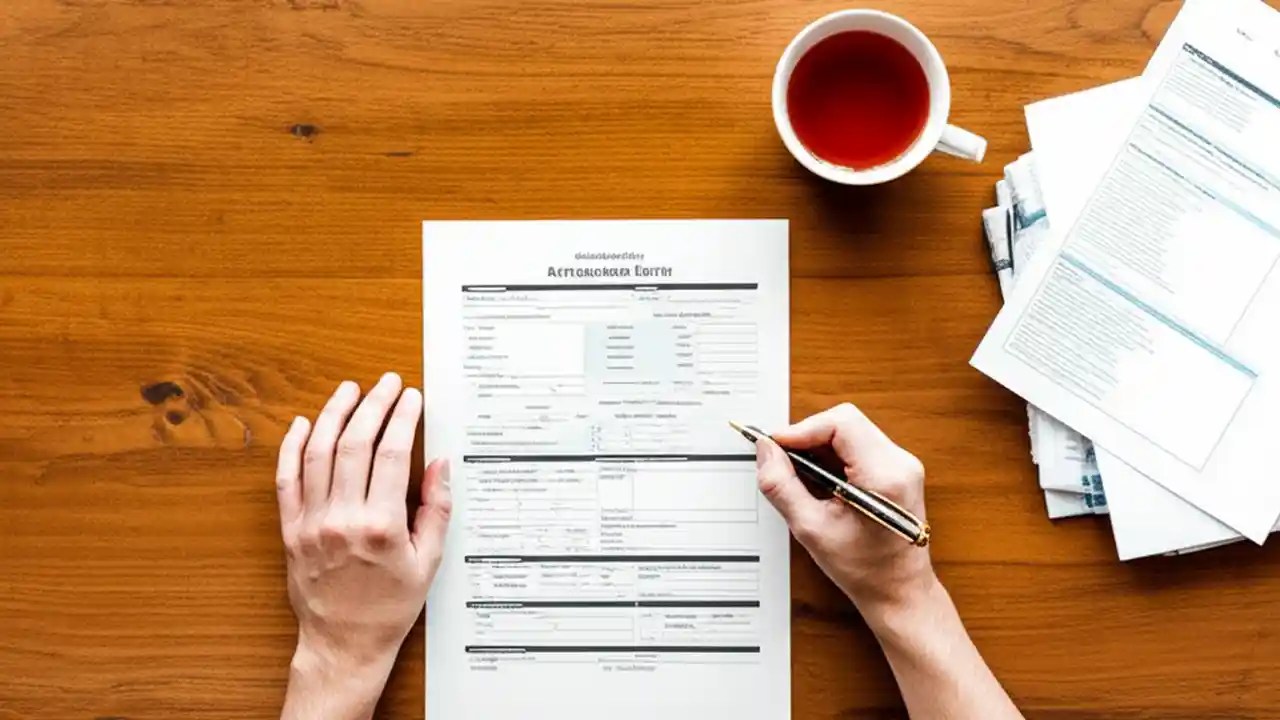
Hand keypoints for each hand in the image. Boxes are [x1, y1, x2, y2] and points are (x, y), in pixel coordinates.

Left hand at [275, 373, 451, 717]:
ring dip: (334, 414)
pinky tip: (304, 424)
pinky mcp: (290, 530)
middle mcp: (342, 519)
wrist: (344, 642)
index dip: (403, 418)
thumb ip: (437, 509)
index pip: (392, 453)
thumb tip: (440, 465)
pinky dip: (292, 447)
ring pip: (319, 452)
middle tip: (386, 384)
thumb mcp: (428, 560)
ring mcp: (311, 523)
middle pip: (355, 443)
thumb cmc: (389, 607)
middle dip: (373, 405)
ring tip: (349, 390)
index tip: (411, 398)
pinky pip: (286, 479)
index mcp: (380, 525)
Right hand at [755, 403, 933, 621]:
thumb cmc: (865, 569)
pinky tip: (819, 479)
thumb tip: (766, 451)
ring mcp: (902, 464)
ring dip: (819, 445)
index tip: (775, 445)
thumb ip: (782, 486)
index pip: (840, 423)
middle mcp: (900, 463)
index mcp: (885, 476)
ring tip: (800, 474)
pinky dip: (832, 454)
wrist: (899, 590)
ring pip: (850, 430)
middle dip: (808, 435)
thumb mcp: (811, 529)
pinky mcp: (897, 469)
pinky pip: (859, 444)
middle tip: (782, 459)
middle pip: (845, 422)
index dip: (801, 429)